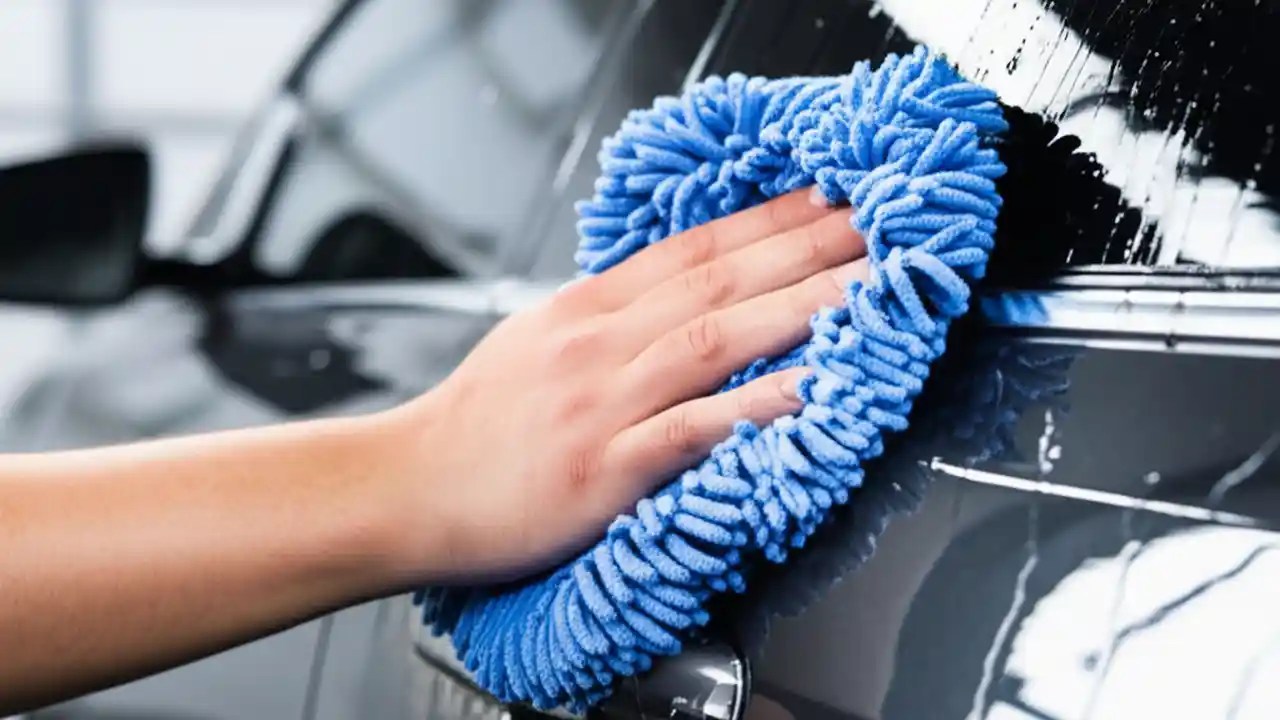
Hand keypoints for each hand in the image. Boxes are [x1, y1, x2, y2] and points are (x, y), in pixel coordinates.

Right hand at [387, 190, 867, 582]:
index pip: (694, 249)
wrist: (410, 486)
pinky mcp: (603, 468)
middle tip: (878, 222)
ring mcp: (603, 402)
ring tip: (867, 289)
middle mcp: (600, 344)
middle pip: (719, 280)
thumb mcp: (538, 340)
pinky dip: (751, 407)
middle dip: (807, 246)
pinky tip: (804, 392)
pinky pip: (690, 430)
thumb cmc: (475, 424)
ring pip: (714, 339)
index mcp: (587, 310)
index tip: (829, 198)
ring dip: (799, 307)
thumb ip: (609, 316)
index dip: (770, 220)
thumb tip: (672, 297)